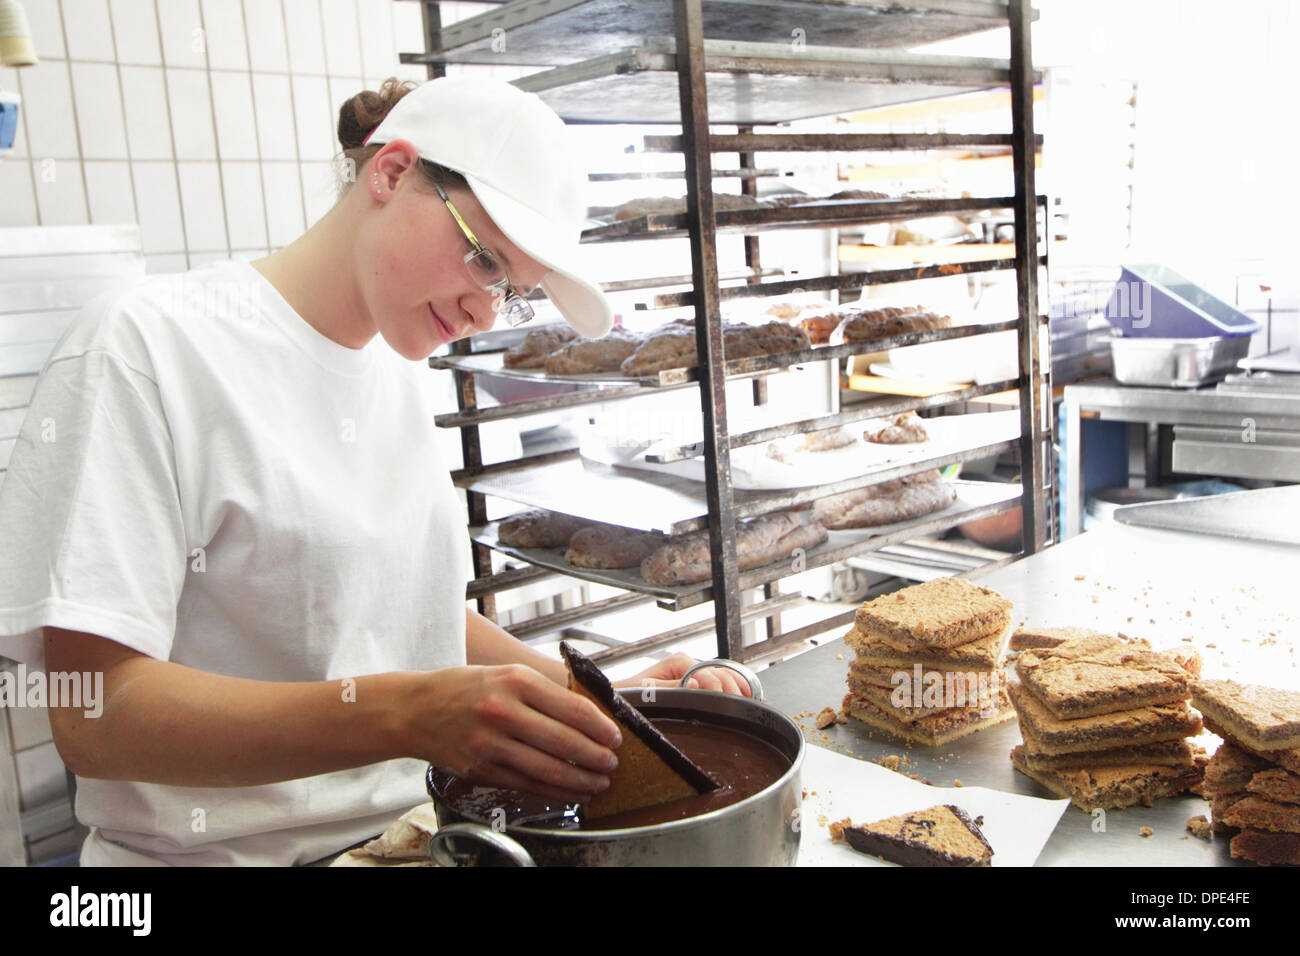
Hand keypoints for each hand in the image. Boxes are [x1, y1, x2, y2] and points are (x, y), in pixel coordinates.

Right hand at [403, 665, 622, 803]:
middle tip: (612, 763)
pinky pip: (528, 784)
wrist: (415, 710)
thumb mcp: (505, 674)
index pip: (572, 707)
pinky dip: (555, 791)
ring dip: (581, 780)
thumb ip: (543, 692)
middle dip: (596, 757)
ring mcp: (490, 743)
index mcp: (515, 681)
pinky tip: (572, 792)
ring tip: (599, 782)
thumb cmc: (465, 689)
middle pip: (564, 742)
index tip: (616, 736)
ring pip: (548, 769)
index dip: (600, 726)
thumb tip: (589, 715)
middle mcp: (503, 711)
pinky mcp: (481, 769)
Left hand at [613, 653, 751, 697]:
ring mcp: (695, 674)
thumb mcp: (647, 692)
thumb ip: (672, 688)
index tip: (729, 704)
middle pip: (724, 673)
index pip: (710, 672)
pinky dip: (736, 693)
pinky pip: (722, 685)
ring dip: (740, 689)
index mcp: (679, 662)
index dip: (723, 688)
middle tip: (744, 707)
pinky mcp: (698, 685)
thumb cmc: (628, 695)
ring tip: (751, 705)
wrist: (619, 700)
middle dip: (737, 688)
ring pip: (726, 677)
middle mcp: (689, 665)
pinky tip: (745, 702)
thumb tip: (696, 684)